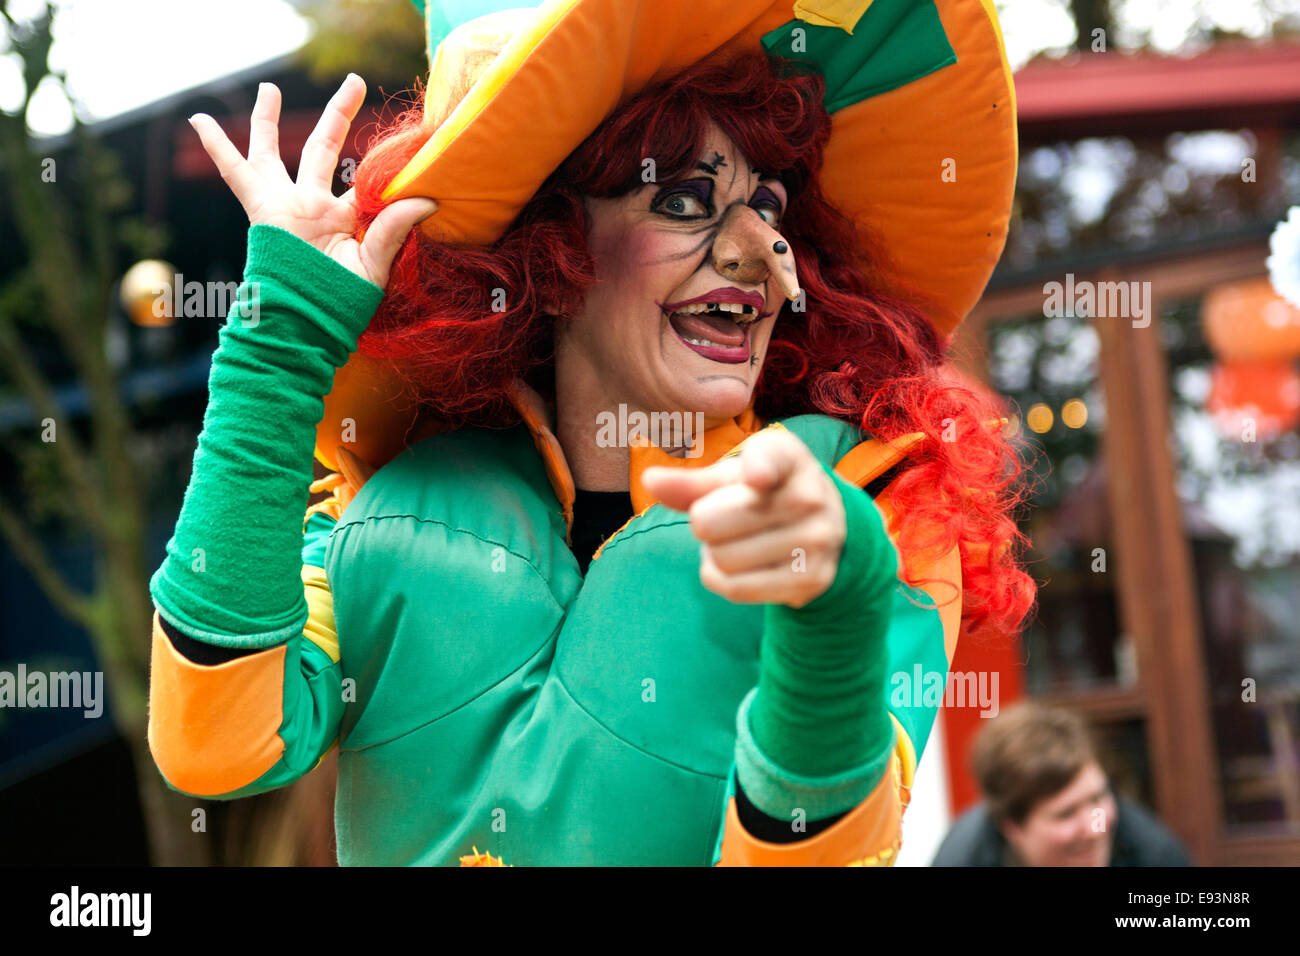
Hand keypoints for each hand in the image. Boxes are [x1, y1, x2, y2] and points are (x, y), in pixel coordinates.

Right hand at [187, 74, 437, 289]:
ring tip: (268, 88)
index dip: (386, 170)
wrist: (304, 318)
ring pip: (275, 150)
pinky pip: (234, 170)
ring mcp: (285, 203)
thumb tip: (428, 198)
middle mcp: (313, 205)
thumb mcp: (375, 263)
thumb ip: (395, 227)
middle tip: (352, 80)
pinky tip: (199, 119)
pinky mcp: (260, 207)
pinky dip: (216, 146)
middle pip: (324, 147)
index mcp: (344, 218)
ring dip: (269, 119)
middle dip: (338, 114)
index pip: (366, 183)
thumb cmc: (341, 301)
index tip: (409, 152)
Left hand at [641, 428, 845, 607]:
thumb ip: (691, 482)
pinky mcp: (809, 578)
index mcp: (788, 456)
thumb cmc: (763, 492)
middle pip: (709, 522)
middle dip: (703, 523)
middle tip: (725, 518)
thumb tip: (650, 481)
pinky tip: (739, 564)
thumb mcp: (730, 478)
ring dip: (713, 554)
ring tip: (737, 540)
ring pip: (720, 559)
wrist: (825, 527)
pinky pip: (734, 588)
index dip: (759, 468)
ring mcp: (816, 540)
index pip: (770, 460)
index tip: (757, 477)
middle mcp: (810, 495)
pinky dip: (720, 578)